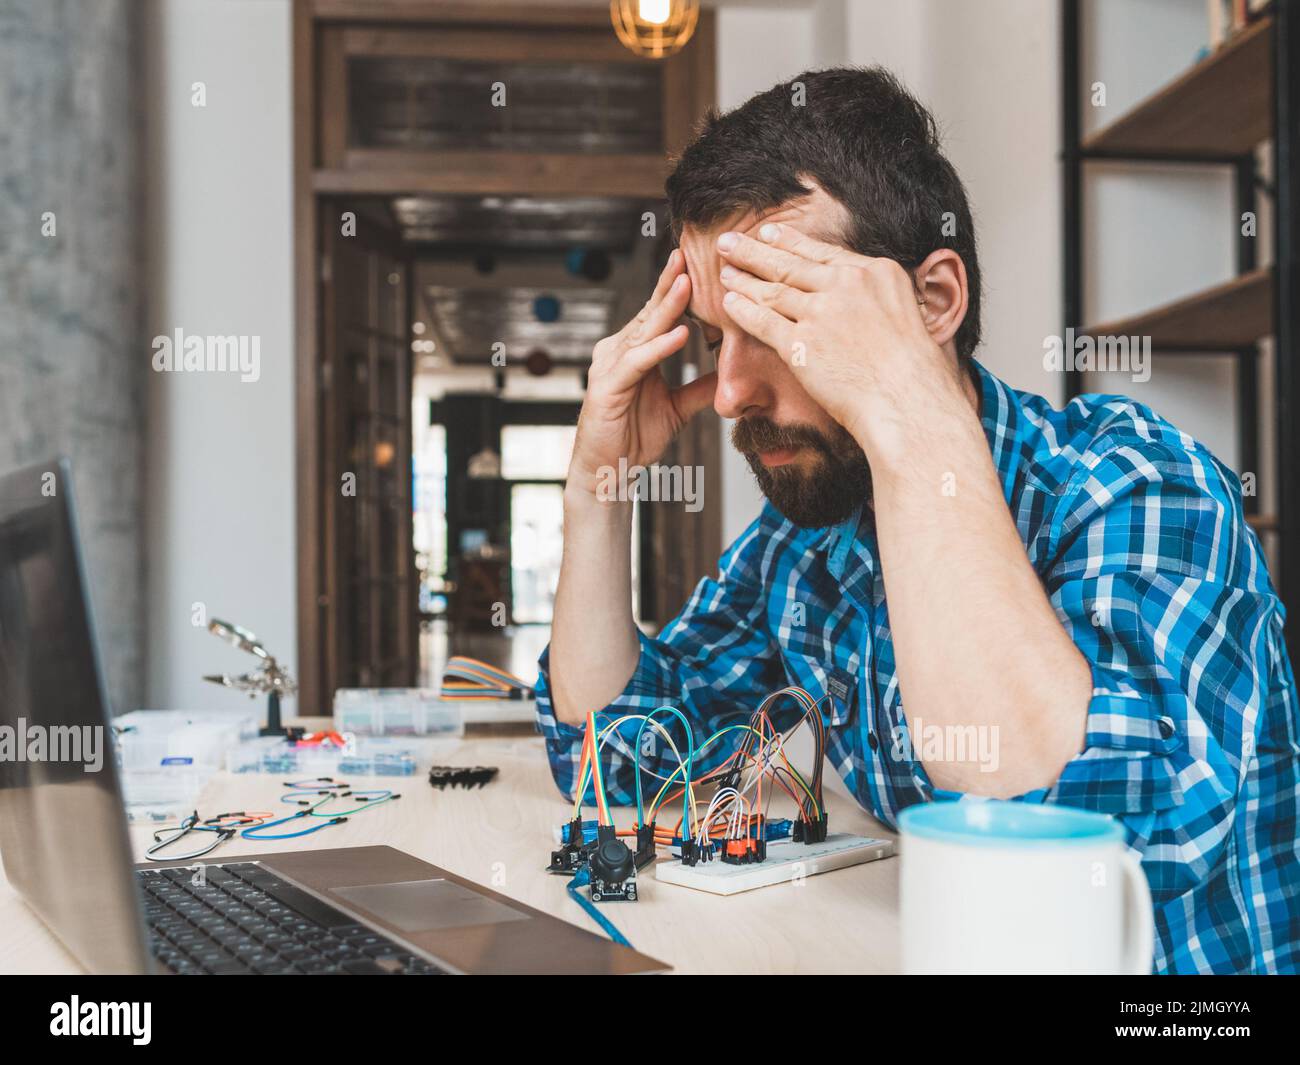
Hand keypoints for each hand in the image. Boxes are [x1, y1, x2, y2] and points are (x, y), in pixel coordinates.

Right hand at [568, 250, 716, 495]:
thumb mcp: (677, 409)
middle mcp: (618, 351)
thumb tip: (728, 374)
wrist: (608, 471)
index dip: (677, 291)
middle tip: (689, 254)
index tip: (698, 265)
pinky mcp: (606, 387)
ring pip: (643, 331)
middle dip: (670, 283)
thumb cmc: (634, 437)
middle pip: (649, 313)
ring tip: (688, 283)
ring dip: (667, 307)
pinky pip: (637, 362)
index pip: (658, 314)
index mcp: (634, 351)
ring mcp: (610, 366)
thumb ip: (699, 389)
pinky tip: (680, 334)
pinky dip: (658, 347)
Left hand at [716, 224, 966, 464]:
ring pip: (773, 290)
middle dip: (754, 251)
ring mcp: (822, 313)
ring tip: (724, 270)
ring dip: (744, 278)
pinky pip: (764, 321)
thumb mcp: (907, 313)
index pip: (822, 252)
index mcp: (875, 273)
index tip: (769, 233)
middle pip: (790, 264)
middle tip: (729, 241)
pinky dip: (743, 310)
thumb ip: (879, 298)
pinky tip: (728, 302)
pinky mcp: (802, 344)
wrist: (908, 400)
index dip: (789, 242)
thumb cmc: (914, 372)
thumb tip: (863, 298)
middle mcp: (847, 286)